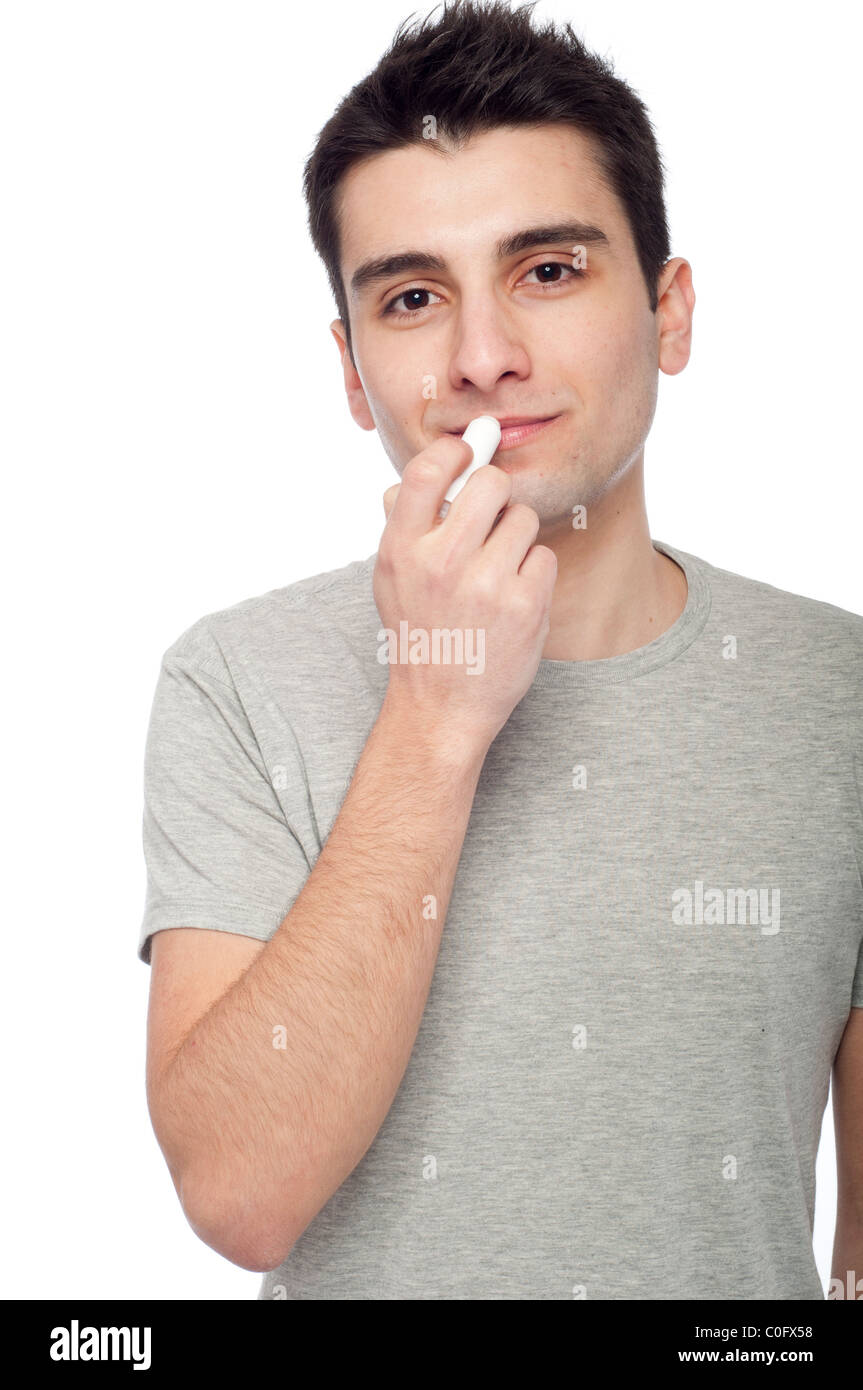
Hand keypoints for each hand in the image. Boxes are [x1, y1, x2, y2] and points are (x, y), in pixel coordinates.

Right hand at [374, 434, 556, 752]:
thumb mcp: (391, 579)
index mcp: (402, 549)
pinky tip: (513, 599)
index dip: (454, 451)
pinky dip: (533, 573)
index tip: (466, 453)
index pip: (426, 470)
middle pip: (491, 482)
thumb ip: (404, 525)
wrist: (441, 705)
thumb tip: (430, 471)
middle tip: (490, 518)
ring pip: (523, 518)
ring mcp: (486, 583)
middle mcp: (442, 562)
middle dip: (496, 495)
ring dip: (516, 538)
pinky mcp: (526, 604)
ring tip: (496, 571)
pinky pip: (544, 556)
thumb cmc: (420, 634)